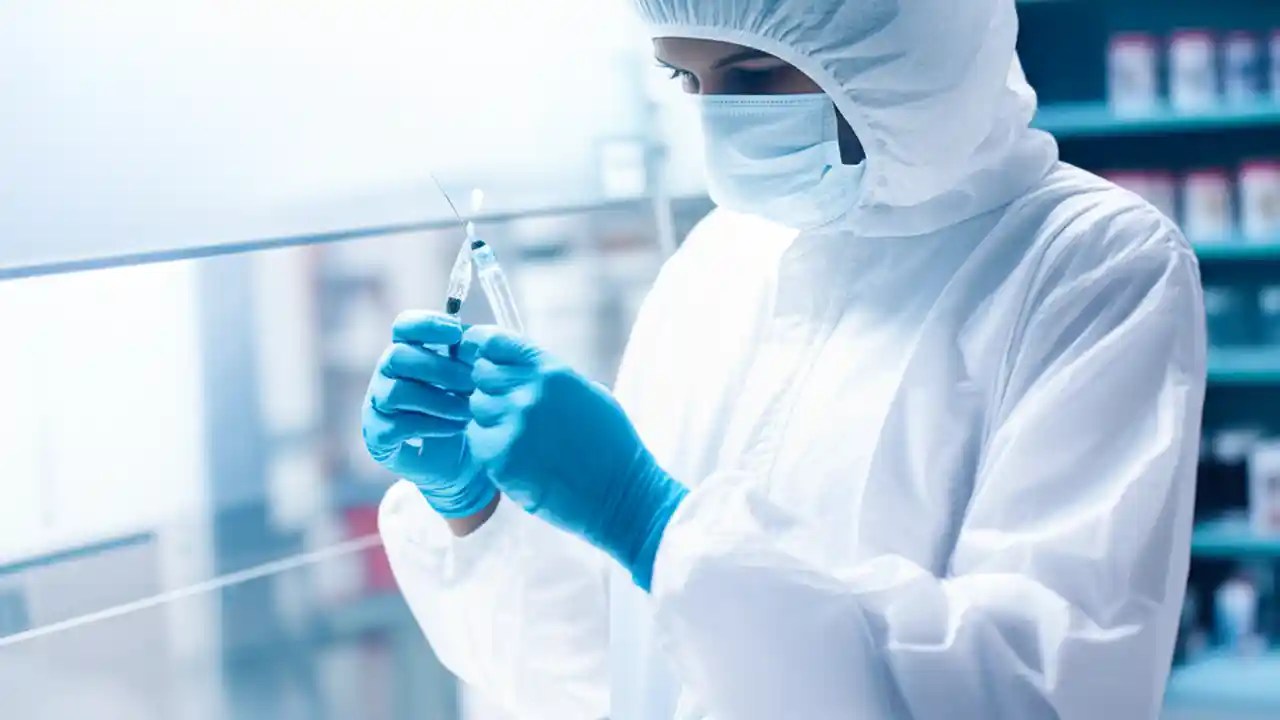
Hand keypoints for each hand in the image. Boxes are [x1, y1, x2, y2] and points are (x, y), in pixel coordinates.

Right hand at [362, 311, 495, 517]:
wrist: (464, 460)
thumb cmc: (468, 409)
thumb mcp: (477, 378)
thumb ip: (475, 354)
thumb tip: (481, 335)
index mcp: (410, 349)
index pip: (405, 326)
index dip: (427, 325)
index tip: (456, 333)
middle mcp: (388, 373)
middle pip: (398, 356)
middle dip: (440, 369)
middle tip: (472, 382)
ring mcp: (378, 403)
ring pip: (397, 391)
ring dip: (438, 400)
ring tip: (468, 410)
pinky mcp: (378, 435)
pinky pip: (397, 424)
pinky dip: (431, 424)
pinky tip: (455, 428)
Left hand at [463, 326, 686, 589]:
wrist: (620, 494)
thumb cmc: (610, 444)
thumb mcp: (587, 393)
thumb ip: (548, 376)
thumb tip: (513, 366)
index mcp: (552, 372)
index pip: (495, 342)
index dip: (482, 346)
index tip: (478, 354)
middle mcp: (529, 394)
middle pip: (481, 375)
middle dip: (489, 386)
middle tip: (509, 406)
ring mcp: (512, 427)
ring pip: (476, 408)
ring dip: (489, 417)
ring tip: (519, 434)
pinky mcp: (500, 459)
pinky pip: (476, 440)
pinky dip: (489, 444)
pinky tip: (515, 453)